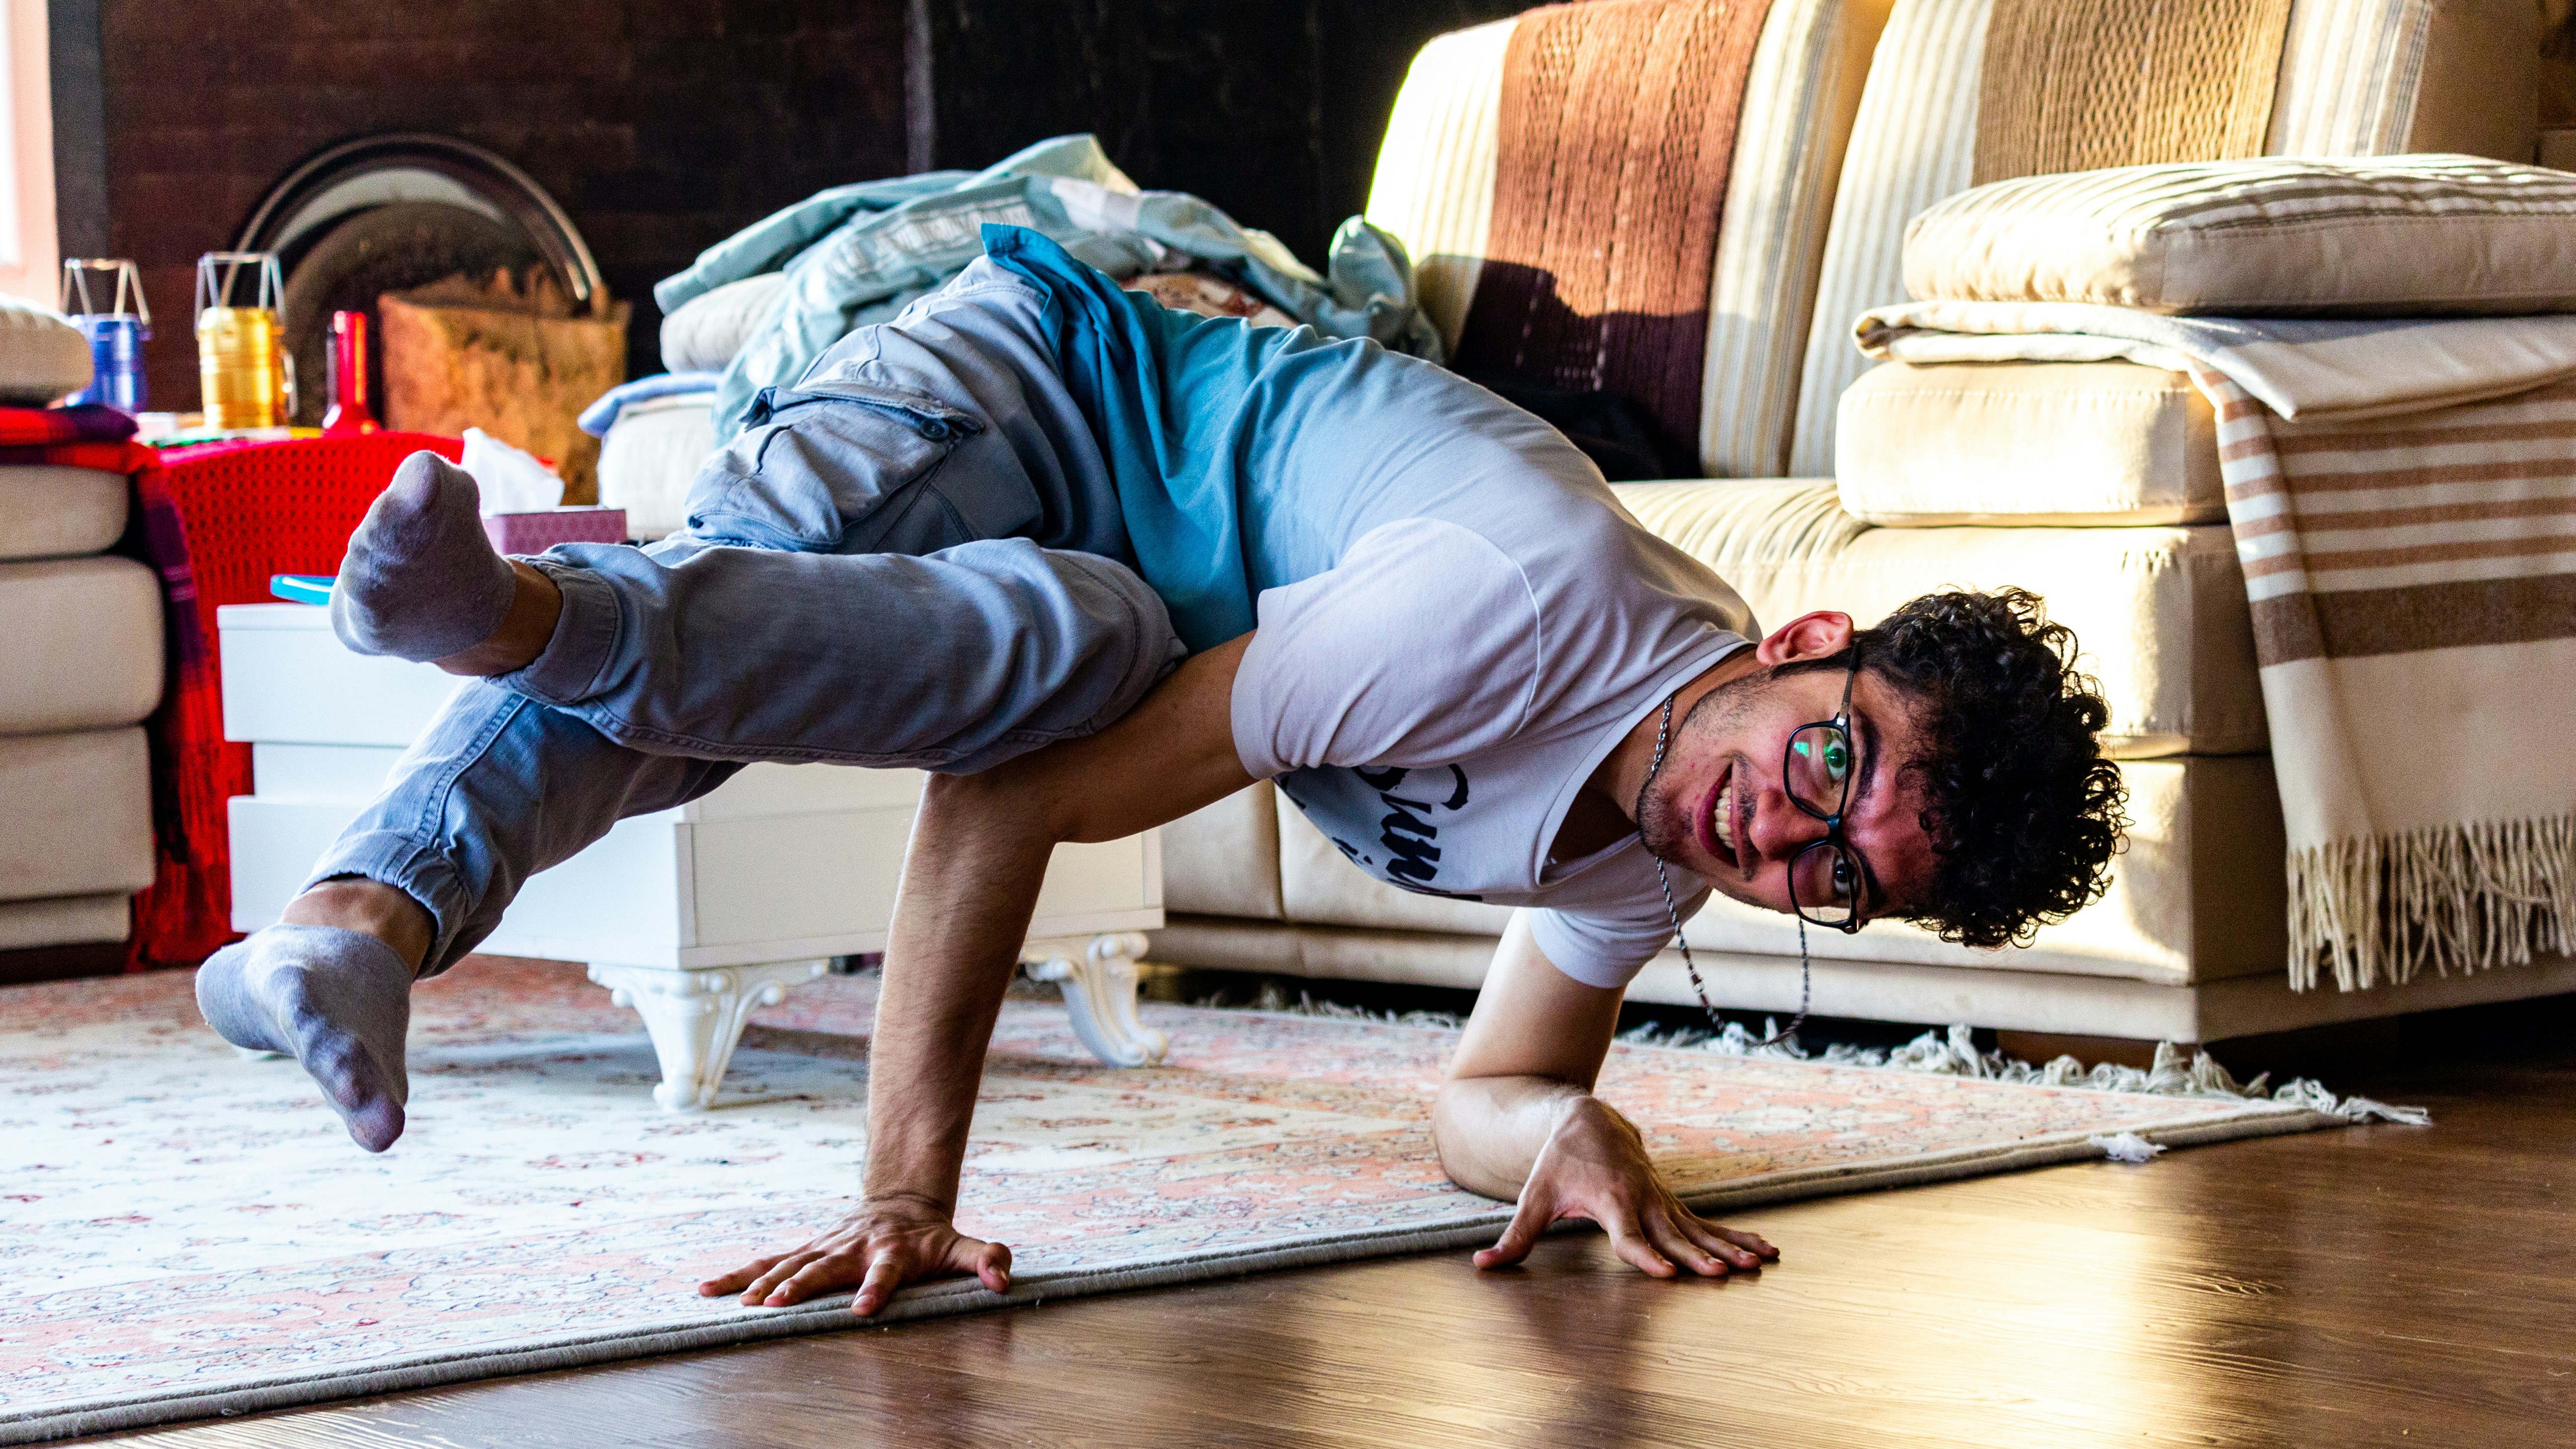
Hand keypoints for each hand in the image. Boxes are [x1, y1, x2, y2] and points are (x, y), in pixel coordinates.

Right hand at [696, 1193, 1011, 1315]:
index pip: (885, 1273)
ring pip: (788, 1263)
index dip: (875, 1290)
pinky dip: (739, 1274)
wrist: (903, 1203)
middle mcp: (852, 1248)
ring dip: (763, 1283)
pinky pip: (767, 1261)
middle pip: (825, 1267)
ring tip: (739, 1304)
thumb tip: (1003, 1279)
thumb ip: (986, 1259)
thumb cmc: (932, 1237)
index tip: (861, 1310)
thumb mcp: (963, 1247)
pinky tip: (707, 1289)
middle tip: (778, 1304)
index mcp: (892, 1252)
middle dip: (802, 1285)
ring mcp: (825, 1247)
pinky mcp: (806, 1250)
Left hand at [1473, 1095, 1778, 1278]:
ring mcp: (1663, 1202)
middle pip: (1672, 1235)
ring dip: (1730, 1247)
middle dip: (1697, 1256)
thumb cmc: (1558, 1164)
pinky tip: (1765, 1252)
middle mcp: (1642, 1201)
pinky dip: (1738, 1236)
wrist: (1589, 1121)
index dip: (1645, 1255)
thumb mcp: (1533, 1197)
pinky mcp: (1673, 1204)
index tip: (1667, 1272)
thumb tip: (1483, 1266)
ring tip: (1757, 1265)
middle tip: (1721, 1275)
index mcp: (1610, 1202)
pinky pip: (1710, 1224)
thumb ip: (1514, 1237)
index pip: (1628, 1235)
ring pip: (1700, 1229)